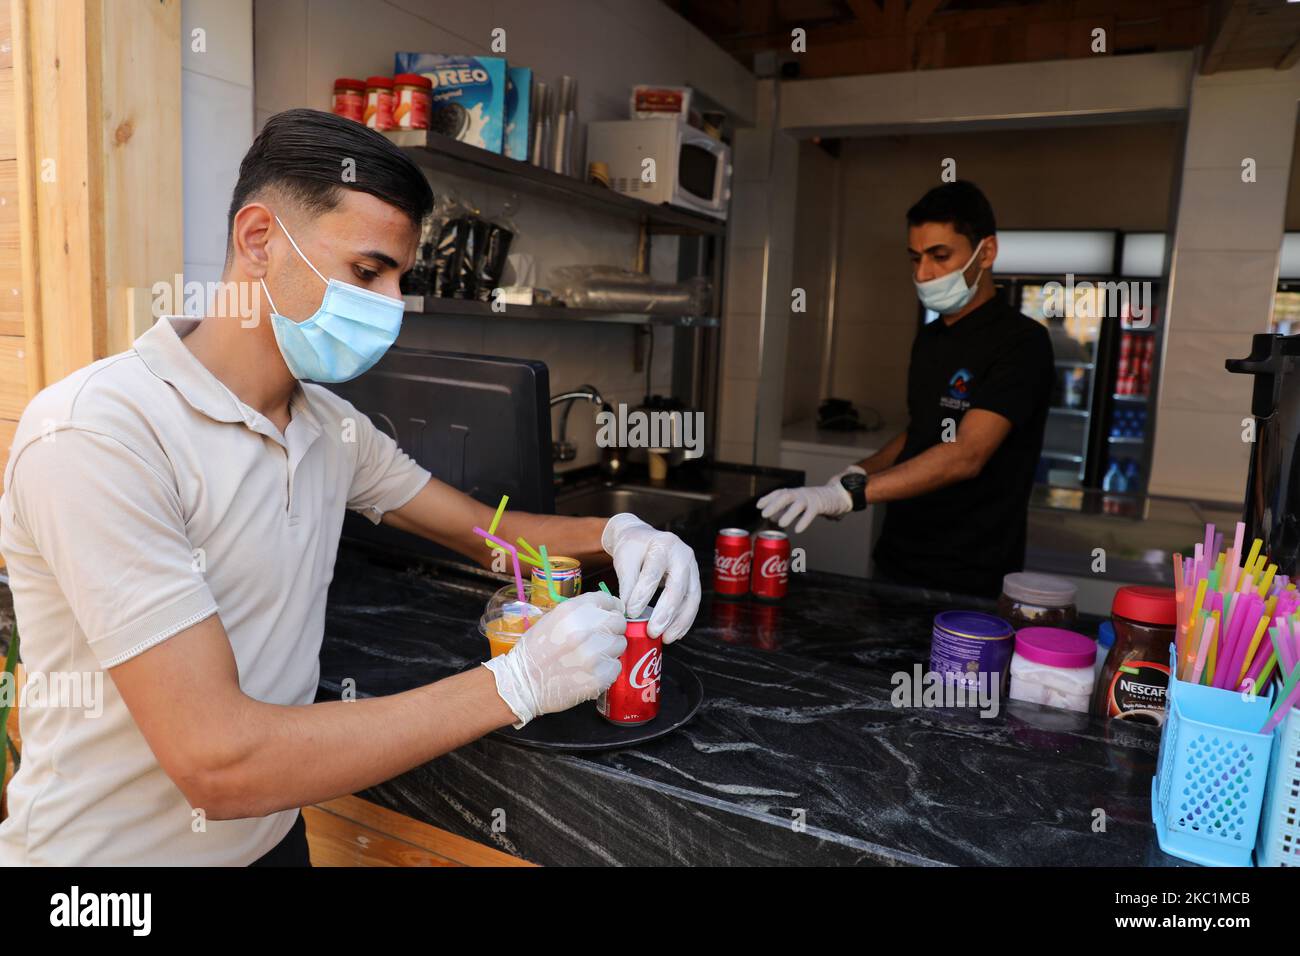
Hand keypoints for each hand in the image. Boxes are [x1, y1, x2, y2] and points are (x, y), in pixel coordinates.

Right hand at [482, 591, 627, 727]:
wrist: (522, 684)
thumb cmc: (535, 651)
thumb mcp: (552, 619)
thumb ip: (579, 613)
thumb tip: (607, 611)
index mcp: (572, 611)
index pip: (607, 600)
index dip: (610, 608)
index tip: (608, 616)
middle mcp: (585, 629)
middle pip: (618, 622)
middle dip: (612, 630)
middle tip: (599, 640)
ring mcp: (593, 654)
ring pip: (620, 645)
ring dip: (609, 650)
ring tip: (591, 657)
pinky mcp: (599, 677)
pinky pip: (616, 667)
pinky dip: (607, 670)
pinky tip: (590, 672)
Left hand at [601, 513, 699, 642]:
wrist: (643, 537)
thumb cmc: (633, 548)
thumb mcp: (624, 559)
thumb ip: (627, 584)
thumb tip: (628, 612)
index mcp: (663, 545)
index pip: (653, 573)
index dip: (642, 595)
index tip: (631, 613)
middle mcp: (683, 554)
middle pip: (678, 587)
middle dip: (666, 613)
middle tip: (652, 631)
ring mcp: (692, 567)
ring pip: (691, 598)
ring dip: (679, 621)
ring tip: (666, 638)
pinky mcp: (694, 580)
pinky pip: (693, 603)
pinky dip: (685, 620)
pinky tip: (675, 633)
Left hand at [756, 466, 861, 532]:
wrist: (838, 495)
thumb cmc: (816, 501)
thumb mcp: (799, 504)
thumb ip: (786, 510)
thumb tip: (771, 518)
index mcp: (795, 492)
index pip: (779, 493)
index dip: (768, 498)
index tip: (758, 505)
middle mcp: (801, 493)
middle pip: (786, 496)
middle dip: (774, 504)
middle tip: (764, 514)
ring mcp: (811, 498)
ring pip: (798, 504)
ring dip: (788, 513)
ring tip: (780, 524)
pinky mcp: (821, 504)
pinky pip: (811, 513)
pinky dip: (803, 521)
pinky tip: (798, 529)